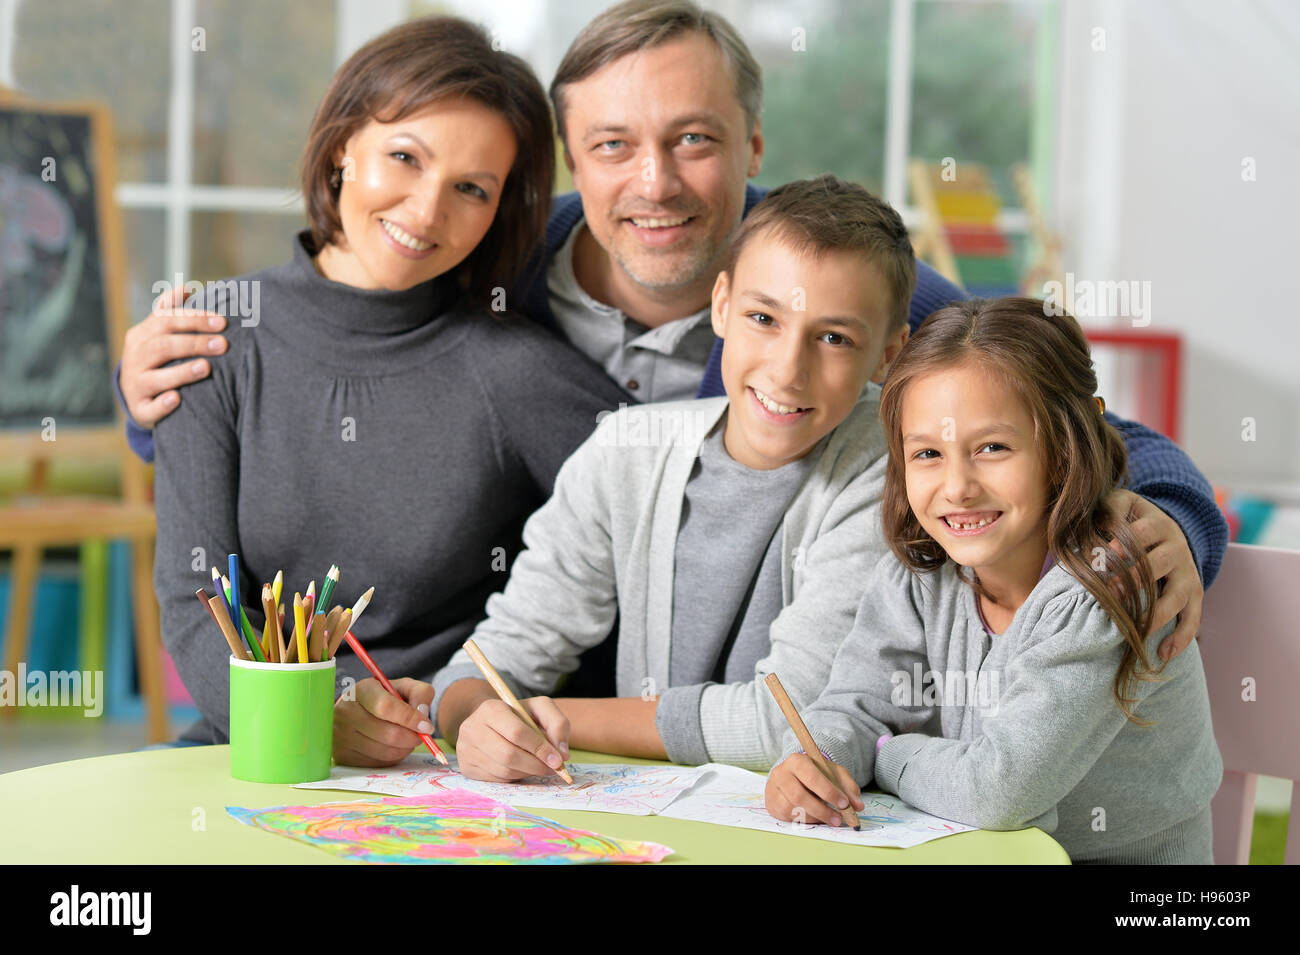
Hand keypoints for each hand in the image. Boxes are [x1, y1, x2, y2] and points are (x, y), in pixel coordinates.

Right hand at [120, 285, 227, 427]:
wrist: (135, 395)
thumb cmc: (155, 357)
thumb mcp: (157, 333)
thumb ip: (170, 310)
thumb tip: (187, 288)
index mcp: (143, 335)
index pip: (167, 321)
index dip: (194, 319)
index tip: (222, 321)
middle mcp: (136, 357)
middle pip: (163, 346)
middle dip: (194, 344)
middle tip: (222, 344)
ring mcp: (135, 384)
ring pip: (155, 378)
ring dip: (181, 372)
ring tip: (205, 368)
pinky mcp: (139, 409)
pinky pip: (149, 408)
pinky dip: (163, 405)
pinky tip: (177, 399)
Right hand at [333, 677, 435, 766]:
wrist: (359, 712)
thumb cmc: (386, 699)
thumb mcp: (404, 687)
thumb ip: (420, 693)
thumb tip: (423, 714)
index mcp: (361, 690)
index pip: (385, 707)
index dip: (410, 718)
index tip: (427, 726)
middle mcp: (345, 712)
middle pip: (388, 734)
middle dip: (412, 737)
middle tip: (421, 735)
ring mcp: (340, 736)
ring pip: (385, 752)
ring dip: (405, 749)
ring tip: (407, 739)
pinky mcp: (342, 756)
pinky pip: (378, 763)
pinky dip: (393, 757)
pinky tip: (394, 746)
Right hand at [454, 696, 569, 782]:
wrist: (490, 722)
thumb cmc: (518, 716)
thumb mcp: (540, 709)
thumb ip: (557, 724)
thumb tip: (562, 753)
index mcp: (490, 709)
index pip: (517, 733)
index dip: (540, 749)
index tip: (558, 760)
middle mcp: (472, 728)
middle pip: (509, 755)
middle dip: (535, 765)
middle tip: (551, 768)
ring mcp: (466, 749)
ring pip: (503, 770)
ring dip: (526, 772)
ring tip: (537, 766)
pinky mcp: (466, 767)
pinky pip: (496, 780)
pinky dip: (514, 777)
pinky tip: (520, 768)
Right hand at [765, 753, 863, 826]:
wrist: (794, 775)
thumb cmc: (816, 773)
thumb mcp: (834, 773)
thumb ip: (848, 787)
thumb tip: (858, 806)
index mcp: (797, 761)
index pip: (812, 777)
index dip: (828, 792)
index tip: (844, 804)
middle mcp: (781, 773)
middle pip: (800, 796)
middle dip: (822, 811)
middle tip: (838, 819)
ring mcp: (773, 789)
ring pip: (793, 810)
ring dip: (815, 817)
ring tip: (828, 818)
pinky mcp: (771, 804)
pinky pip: (788, 818)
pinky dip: (804, 820)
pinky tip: (814, 816)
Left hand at [1105, 489, 1202, 660]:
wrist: (1164, 529)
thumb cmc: (1131, 519)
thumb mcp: (1121, 504)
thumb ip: (1109, 509)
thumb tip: (1100, 524)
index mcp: (1157, 524)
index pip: (1142, 533)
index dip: (1124, 544)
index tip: (1104, 557)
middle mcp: (1178, 549)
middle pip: (1162, 564)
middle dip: (1138, 579)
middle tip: (1113, 593)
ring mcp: (1188, 574)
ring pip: (1178, 595)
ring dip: (1157, 613)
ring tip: (1136, 629)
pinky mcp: (1194, 595)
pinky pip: (1193, 619)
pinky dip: (1181, 638)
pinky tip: (1163, 653)